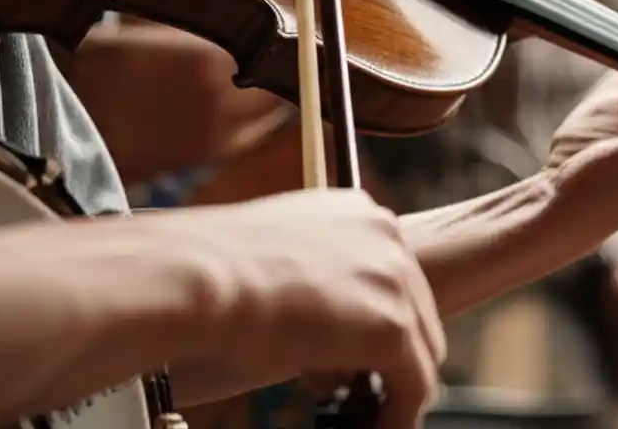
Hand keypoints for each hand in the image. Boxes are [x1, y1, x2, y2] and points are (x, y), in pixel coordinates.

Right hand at [160, 190, 444, 428]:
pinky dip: (396, 415)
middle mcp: (386, 236)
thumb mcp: (275, 260)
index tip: (355, 353)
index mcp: (357, 211)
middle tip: (358, 390)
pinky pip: (414, 386)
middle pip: (416, 311)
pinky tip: (374, 428)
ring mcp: (396, 281)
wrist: (196, 279)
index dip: (373, 320)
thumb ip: (315, 279)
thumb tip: (323, 325)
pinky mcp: (393, 329)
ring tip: (362, 414)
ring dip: (394, 387)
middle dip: (389, 356)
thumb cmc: (212, 273)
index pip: (391, 276)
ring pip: (421, 351)